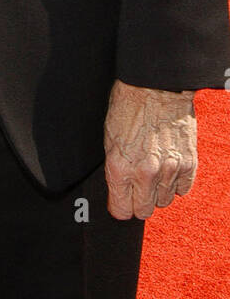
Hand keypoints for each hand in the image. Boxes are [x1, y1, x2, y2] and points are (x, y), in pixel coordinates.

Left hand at [103, 79, 196, 219]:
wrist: (155, 87)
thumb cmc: (128, 107)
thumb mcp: (109, 138)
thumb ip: (115, 170)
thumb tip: (119, 191)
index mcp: (120, 167)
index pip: (121, 211)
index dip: (119, 206)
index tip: (120, 200)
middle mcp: (145, 173)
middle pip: (144, 211)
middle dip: (138, 201)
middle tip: (136, 186)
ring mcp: (170, 169)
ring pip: (164, 201)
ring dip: (158, 190)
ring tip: (153, 169)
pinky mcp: (189, 163)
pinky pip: (183, 189)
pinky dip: (176, 182)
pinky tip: (168, 166)